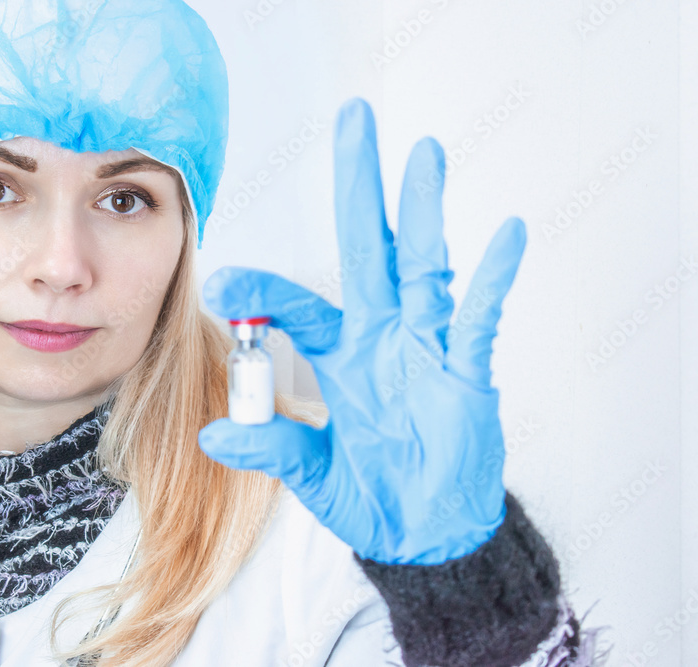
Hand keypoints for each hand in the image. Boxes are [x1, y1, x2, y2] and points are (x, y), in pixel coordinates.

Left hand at [198, 98, 526, 564]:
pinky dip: (491, 281)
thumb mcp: (311, 474)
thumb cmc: (370, 494)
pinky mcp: (467, 373)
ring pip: (424, 268)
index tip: (221, 286)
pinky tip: (506, 235)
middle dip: (360, 186)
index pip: (298, 305)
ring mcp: (428, 347)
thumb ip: (270, 449)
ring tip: (422, 156)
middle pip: (368, 247)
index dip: (262, 291)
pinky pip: (479, 321)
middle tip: (354, 119)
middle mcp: (384, 334)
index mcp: (341, 351)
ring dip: (423, 214)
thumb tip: (210, 439)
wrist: (425, 534)